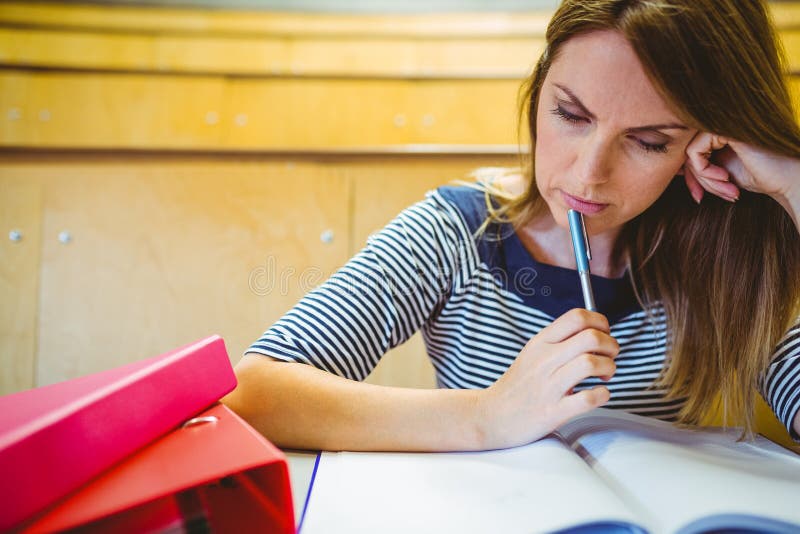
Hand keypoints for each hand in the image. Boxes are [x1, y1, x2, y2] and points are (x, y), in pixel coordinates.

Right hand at [479, 308, 618, 448]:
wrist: (491, 416)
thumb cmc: (518, 386)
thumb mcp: (533, 353)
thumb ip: (559, 341)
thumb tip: (595, 332)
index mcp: (540, 342)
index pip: (577, 317)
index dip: (600, 323)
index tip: (603, 335)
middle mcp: (544, 360)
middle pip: (591, 337)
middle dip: (611, 346)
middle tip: (608, 358)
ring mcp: (548, 386)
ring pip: (591, 364)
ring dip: (609, 368)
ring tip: (603, 377)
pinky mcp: (553, 412)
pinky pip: (588, 398)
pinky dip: (602, 395)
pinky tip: (598, 394)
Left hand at [682, 132, 799, 205]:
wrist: (787, 179)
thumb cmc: (760, 176)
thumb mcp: (720, 175)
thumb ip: (698, 169)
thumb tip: (675, 171)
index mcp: (718, 133)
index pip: (687, 153)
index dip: (689, 178)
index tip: (699, 197)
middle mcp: (718, 125)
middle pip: (685, 152)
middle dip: (694, 180)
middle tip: (705, 197)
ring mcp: (721, 124)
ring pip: (688, 153)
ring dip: (703, 178)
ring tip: (724, 188)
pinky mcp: (725, 129)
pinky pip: (694, 152)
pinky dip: (704, 171)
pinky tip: (725, 178)